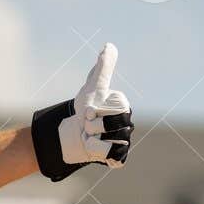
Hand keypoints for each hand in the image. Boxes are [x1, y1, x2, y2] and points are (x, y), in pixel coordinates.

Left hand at [31, 44, 133, 182]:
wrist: (75, 133)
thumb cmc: (84, 109)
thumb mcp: (92, 87)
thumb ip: (102, 68)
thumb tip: (109, 45)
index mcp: (123, 106)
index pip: (112, 110)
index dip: (93, 112)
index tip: (88, 111)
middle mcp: (128, 123)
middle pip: (112, 126)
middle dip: (93, 126)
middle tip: (88, 125)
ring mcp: (124, 140)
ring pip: (111, 142)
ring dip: (94, 141)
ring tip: (91, 136)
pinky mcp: (119, 157)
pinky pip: (113, 157)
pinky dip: (99, 154)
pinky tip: (95, 148)